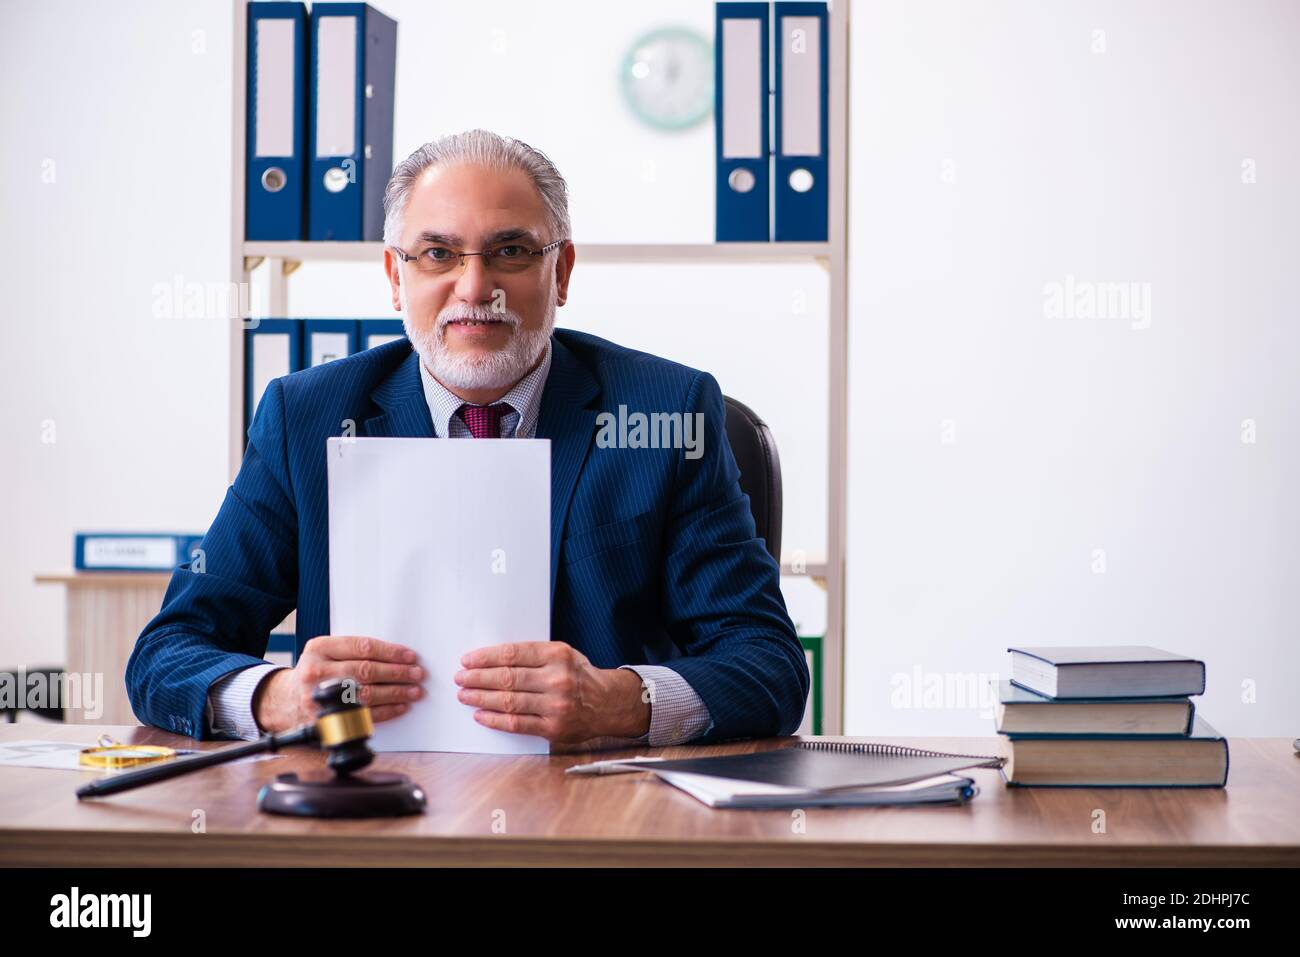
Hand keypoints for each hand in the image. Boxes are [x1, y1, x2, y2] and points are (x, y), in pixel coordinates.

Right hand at [253, 635, 423, 732]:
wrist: (285, 700)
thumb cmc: (316, 672)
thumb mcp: (325, 653)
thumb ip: (352, 651)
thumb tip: (396, 655)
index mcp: (319, 648)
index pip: (362, 647)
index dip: (390, 652)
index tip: (410, 655)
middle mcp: (316, 672)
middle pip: (366, 670)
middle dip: (397, 672)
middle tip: (417, 673)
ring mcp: (318, 698)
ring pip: (366, 694)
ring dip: (395, 693)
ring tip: (414, 690)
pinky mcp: (325, 720)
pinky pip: (362, 716)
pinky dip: (386, 711)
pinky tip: (401, 706)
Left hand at [454, 642, 649, 745]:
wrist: (607, 703)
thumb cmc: (579, 676)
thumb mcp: (563, 655)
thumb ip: (533, 655)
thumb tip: (491, 659)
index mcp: (558, 655)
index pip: (513, 654)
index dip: (486, 658)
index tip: (468, 660)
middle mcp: (557, 679)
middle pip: (507, 678)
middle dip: (478, 678)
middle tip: (460, 678)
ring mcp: (556, 705)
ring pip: (509, 701)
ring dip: (481, 698)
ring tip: (465, 695)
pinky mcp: (553, 728)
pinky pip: (517, 724)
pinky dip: (495, 720)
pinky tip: (480, 715)